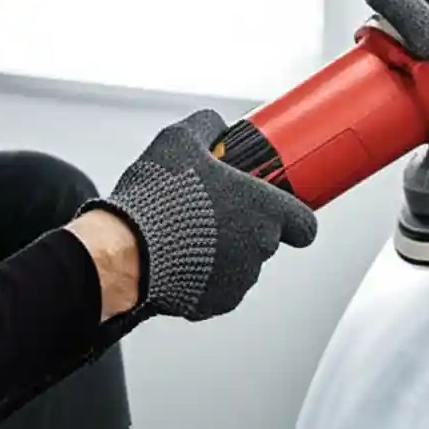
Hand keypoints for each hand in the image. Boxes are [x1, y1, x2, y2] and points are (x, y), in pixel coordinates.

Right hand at [78, 110, 317, 321]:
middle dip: (242, 230)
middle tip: (211, 215)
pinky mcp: (213, 304)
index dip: (294, 220)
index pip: (305, 225)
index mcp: (265, 210)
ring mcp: (238, 281)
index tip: (276, 213)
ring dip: (222, 254)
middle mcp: (260, 249)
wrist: (123, 249)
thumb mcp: (180, 139)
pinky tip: (175, 259)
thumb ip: (207, 126)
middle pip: (265, 242)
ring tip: (185, 236)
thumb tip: (216, 124)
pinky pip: (214, 289)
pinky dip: (200, 278)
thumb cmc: (158, 197)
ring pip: (240, 267)